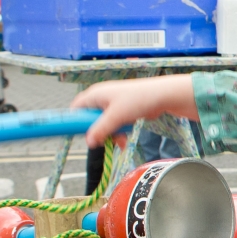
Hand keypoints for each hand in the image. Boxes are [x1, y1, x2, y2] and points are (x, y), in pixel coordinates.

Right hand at [71, 75, 197, 147]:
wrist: (162, 96)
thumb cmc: (138, 100)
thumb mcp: (116, 116)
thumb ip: (101, 130)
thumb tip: (88, 142)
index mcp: (95, 95)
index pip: (75, 108)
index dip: (74, 122)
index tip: (76, 135)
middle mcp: (101, 98)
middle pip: (90, 119)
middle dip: (97, 132)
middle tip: (103, 140)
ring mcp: (112, 105)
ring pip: (103, 125)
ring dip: (110, 135)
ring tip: (120, 140)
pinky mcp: (122, 111)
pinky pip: (114, 125)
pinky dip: (118, 133)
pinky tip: (124, 140)